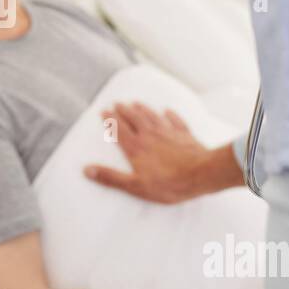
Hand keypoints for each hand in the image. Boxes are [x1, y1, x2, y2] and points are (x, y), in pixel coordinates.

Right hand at [85, 101, 228, 203]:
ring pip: (152, 116)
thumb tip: (87, 170)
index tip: (104, 111)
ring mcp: (168, 133)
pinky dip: (171, 115)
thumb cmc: (168, 183)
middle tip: (117, 103)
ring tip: (136, 103)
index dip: (110, 120)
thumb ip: (111, 177)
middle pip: (134, 119)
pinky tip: (168, 111)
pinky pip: (176, 121)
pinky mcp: (185, 135)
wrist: (201, 175)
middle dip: (124, 110)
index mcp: (136, 148)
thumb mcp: (135, 186)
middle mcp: (150, 135)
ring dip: (143, 109)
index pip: (119, 130)